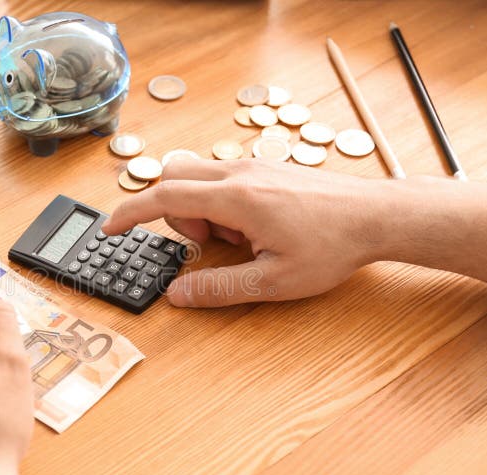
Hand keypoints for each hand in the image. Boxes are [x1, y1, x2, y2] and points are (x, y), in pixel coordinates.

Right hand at [102, 158, 398, 306]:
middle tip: (209, 244)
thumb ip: (219, 289)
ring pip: (197, 177)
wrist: (377, 216)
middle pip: (174, 177)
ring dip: (201, 209)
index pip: (163, 196)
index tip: (110, 229)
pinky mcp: (264, 170)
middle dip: (175, 214)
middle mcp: (238, 173)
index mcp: (235, 197)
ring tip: (239, 240)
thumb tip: (178, 295)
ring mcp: (252, 167)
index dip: (129, 213)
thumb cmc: (333, 246)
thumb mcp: (274, 281)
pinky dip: (220, 204)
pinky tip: (254, 228)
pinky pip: (222, 180)